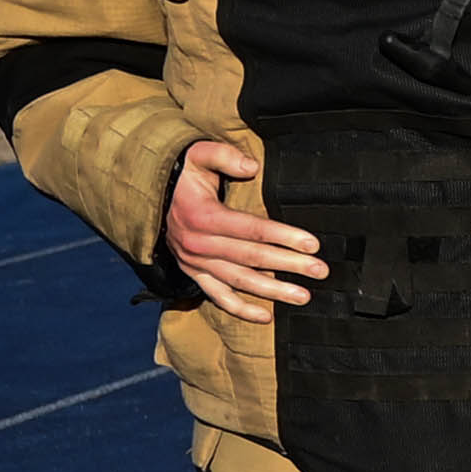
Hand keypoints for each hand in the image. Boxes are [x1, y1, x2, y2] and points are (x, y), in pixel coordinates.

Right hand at [168, 140, 323, 322]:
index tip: (312, 244)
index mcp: (203, 216)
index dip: (283, 236)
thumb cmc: (182, 174)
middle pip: (251, 258)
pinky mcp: (194, 273)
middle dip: (288, 265)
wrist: (150, 196)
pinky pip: (217, 296)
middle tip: (320, 271)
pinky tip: (266, 316)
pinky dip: (240, 309)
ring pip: (239, 281)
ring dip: (272, 291)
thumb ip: (223, 156)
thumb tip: (252, 167)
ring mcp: (195, 262)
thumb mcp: (197, 154)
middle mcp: (198, 244)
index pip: (251, 229)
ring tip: (303, 296)